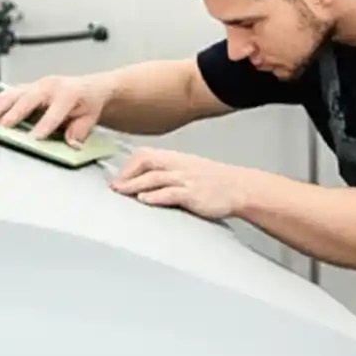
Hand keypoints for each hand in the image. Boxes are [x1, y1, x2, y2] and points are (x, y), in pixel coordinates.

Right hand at [0, 74, 113, 147]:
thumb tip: (73, 144)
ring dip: (1, 106)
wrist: (89, 87)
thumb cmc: (89, 102)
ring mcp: (36, 85)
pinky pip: (11, 93)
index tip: (36, 136)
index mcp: (68, 93)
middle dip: (16, 113)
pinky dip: (0, 101)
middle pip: (29, 99)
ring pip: (15, 94)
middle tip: (5, 126)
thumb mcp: (90, 117)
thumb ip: (80, 131)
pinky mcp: (27, 87)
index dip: (45, 124)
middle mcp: (50, 86)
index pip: (55, 111)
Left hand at [110, 147, 253, 219]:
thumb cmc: (215, 182)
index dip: (129, 166)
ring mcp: (187, 179)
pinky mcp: (194, 194)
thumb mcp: (190, 170)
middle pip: (147, 162)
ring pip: (155, 177)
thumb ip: (168, 174)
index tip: (118, 178)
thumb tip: (144, 183)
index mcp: (177, 158)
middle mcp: (180, 165)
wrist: (241, 188)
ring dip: (135, 185)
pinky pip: (171, 193)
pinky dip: (155, 196)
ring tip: (122, 192)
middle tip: (114, 187)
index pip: (146, 155)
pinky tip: (145, 200)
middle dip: (127, 174)